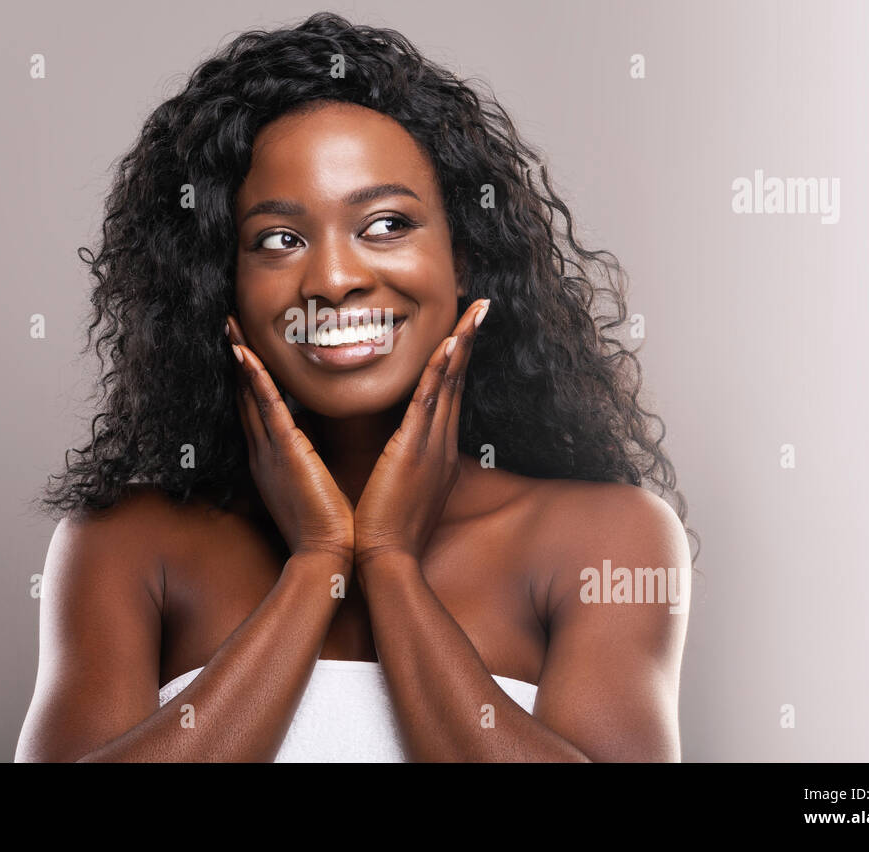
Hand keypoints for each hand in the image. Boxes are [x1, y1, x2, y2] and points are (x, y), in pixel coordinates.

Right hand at [226, 315, 354, 566]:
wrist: (326, 559)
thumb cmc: (327, 531)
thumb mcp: (313, 490)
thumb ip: (309, 467)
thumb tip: (315, 453)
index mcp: (272, 461)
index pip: (258, 410)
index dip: (249, 378)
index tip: (244, 348)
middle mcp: (264, 453)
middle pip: (246, 396)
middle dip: (238, 360)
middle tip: (228, 324)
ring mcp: (270, 452)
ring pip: (252, 395)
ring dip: (241, 359)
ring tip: (230, 325)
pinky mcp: (286, 453)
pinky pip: (268, 408)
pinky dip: (256, 380)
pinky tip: (246, 354)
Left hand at [353, 299, 488, 566]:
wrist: (386, 562)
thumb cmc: (388, 531)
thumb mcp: (404, 490)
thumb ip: (406, 465)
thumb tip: (402, 451)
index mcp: (436, 452)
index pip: (448, 395)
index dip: (457, 360)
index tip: (463, 330)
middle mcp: (441, 444)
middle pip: (457, 381)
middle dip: (469, 341)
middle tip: (482, 306)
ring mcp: (432, 446)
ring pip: (449, 385)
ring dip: (460, 345)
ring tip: (473, 312)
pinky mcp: (415, 452)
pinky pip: (429, 403)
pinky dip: (440, 372)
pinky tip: (449, 346)